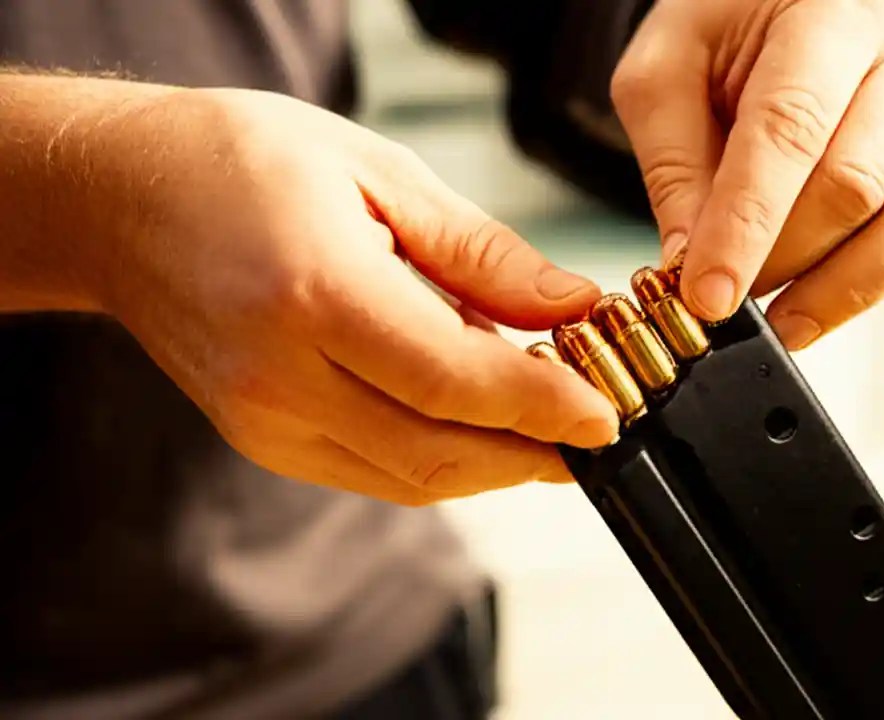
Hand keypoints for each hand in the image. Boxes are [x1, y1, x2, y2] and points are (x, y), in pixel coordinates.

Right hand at [77, 87, 616, 505]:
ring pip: (413, 479)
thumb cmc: (243, 162)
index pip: (456, 380)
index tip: (607, 412)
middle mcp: (280, 375)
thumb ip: (483, 256)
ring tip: (549, 424)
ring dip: (496, 464)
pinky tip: (479, 424)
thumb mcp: (380, 175)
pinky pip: (376, 474)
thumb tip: (572, 308)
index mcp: (312, 292)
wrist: (123, 197)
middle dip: (534, 452)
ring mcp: (264, 420)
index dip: (544, 407)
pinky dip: (442, 461)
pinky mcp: (263, 439)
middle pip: (440, 452)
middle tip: (593, 425)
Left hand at [612, 0, 883, 348]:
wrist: (779, 2)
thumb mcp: (664, 73)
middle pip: (852, 183)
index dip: (747, 223)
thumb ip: (674, 165)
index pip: (789, 131)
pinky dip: (865, 281)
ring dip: (833, 287)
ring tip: (772, 322)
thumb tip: (691, 264)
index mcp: (826, 13)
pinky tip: (811, 304)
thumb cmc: (720, 28)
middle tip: (722, 303)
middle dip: (780, 260)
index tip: (709, 294)